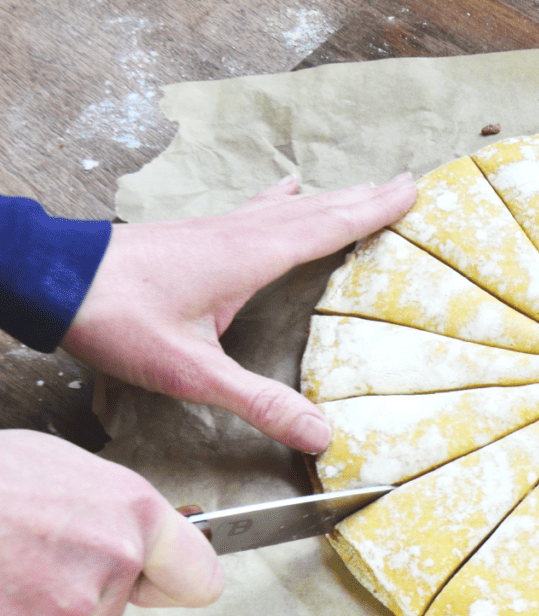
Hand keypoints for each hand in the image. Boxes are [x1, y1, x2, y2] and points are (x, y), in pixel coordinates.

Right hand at [0, 430, 221, 615]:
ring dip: (29, 613)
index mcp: (133, 515)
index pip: (198, 579)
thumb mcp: (62, 468)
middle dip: (74, 603)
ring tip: (0, 563)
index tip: (153, 586)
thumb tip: (126, 539)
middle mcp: (110, 563)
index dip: (172, 585)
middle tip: (27, 558)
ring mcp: (63, 608)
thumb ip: (109, 512)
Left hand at [62, 174, 417, 453]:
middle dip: (364, 196)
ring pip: (289, 206)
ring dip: (332, 196)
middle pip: (317, 209)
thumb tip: (321, 435)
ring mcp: (216, 229)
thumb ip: (258, 402)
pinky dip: (282, 197)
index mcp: (250, 257)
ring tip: (362, 186)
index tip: (413, 189)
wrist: (48, 279)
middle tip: (407, 180)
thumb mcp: (193, 373)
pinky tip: (284, 187)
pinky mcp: (196, 234)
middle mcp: (239, 233)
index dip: (373, 210)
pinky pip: (256, 208)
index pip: (327, 227)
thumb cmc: (117, 319)